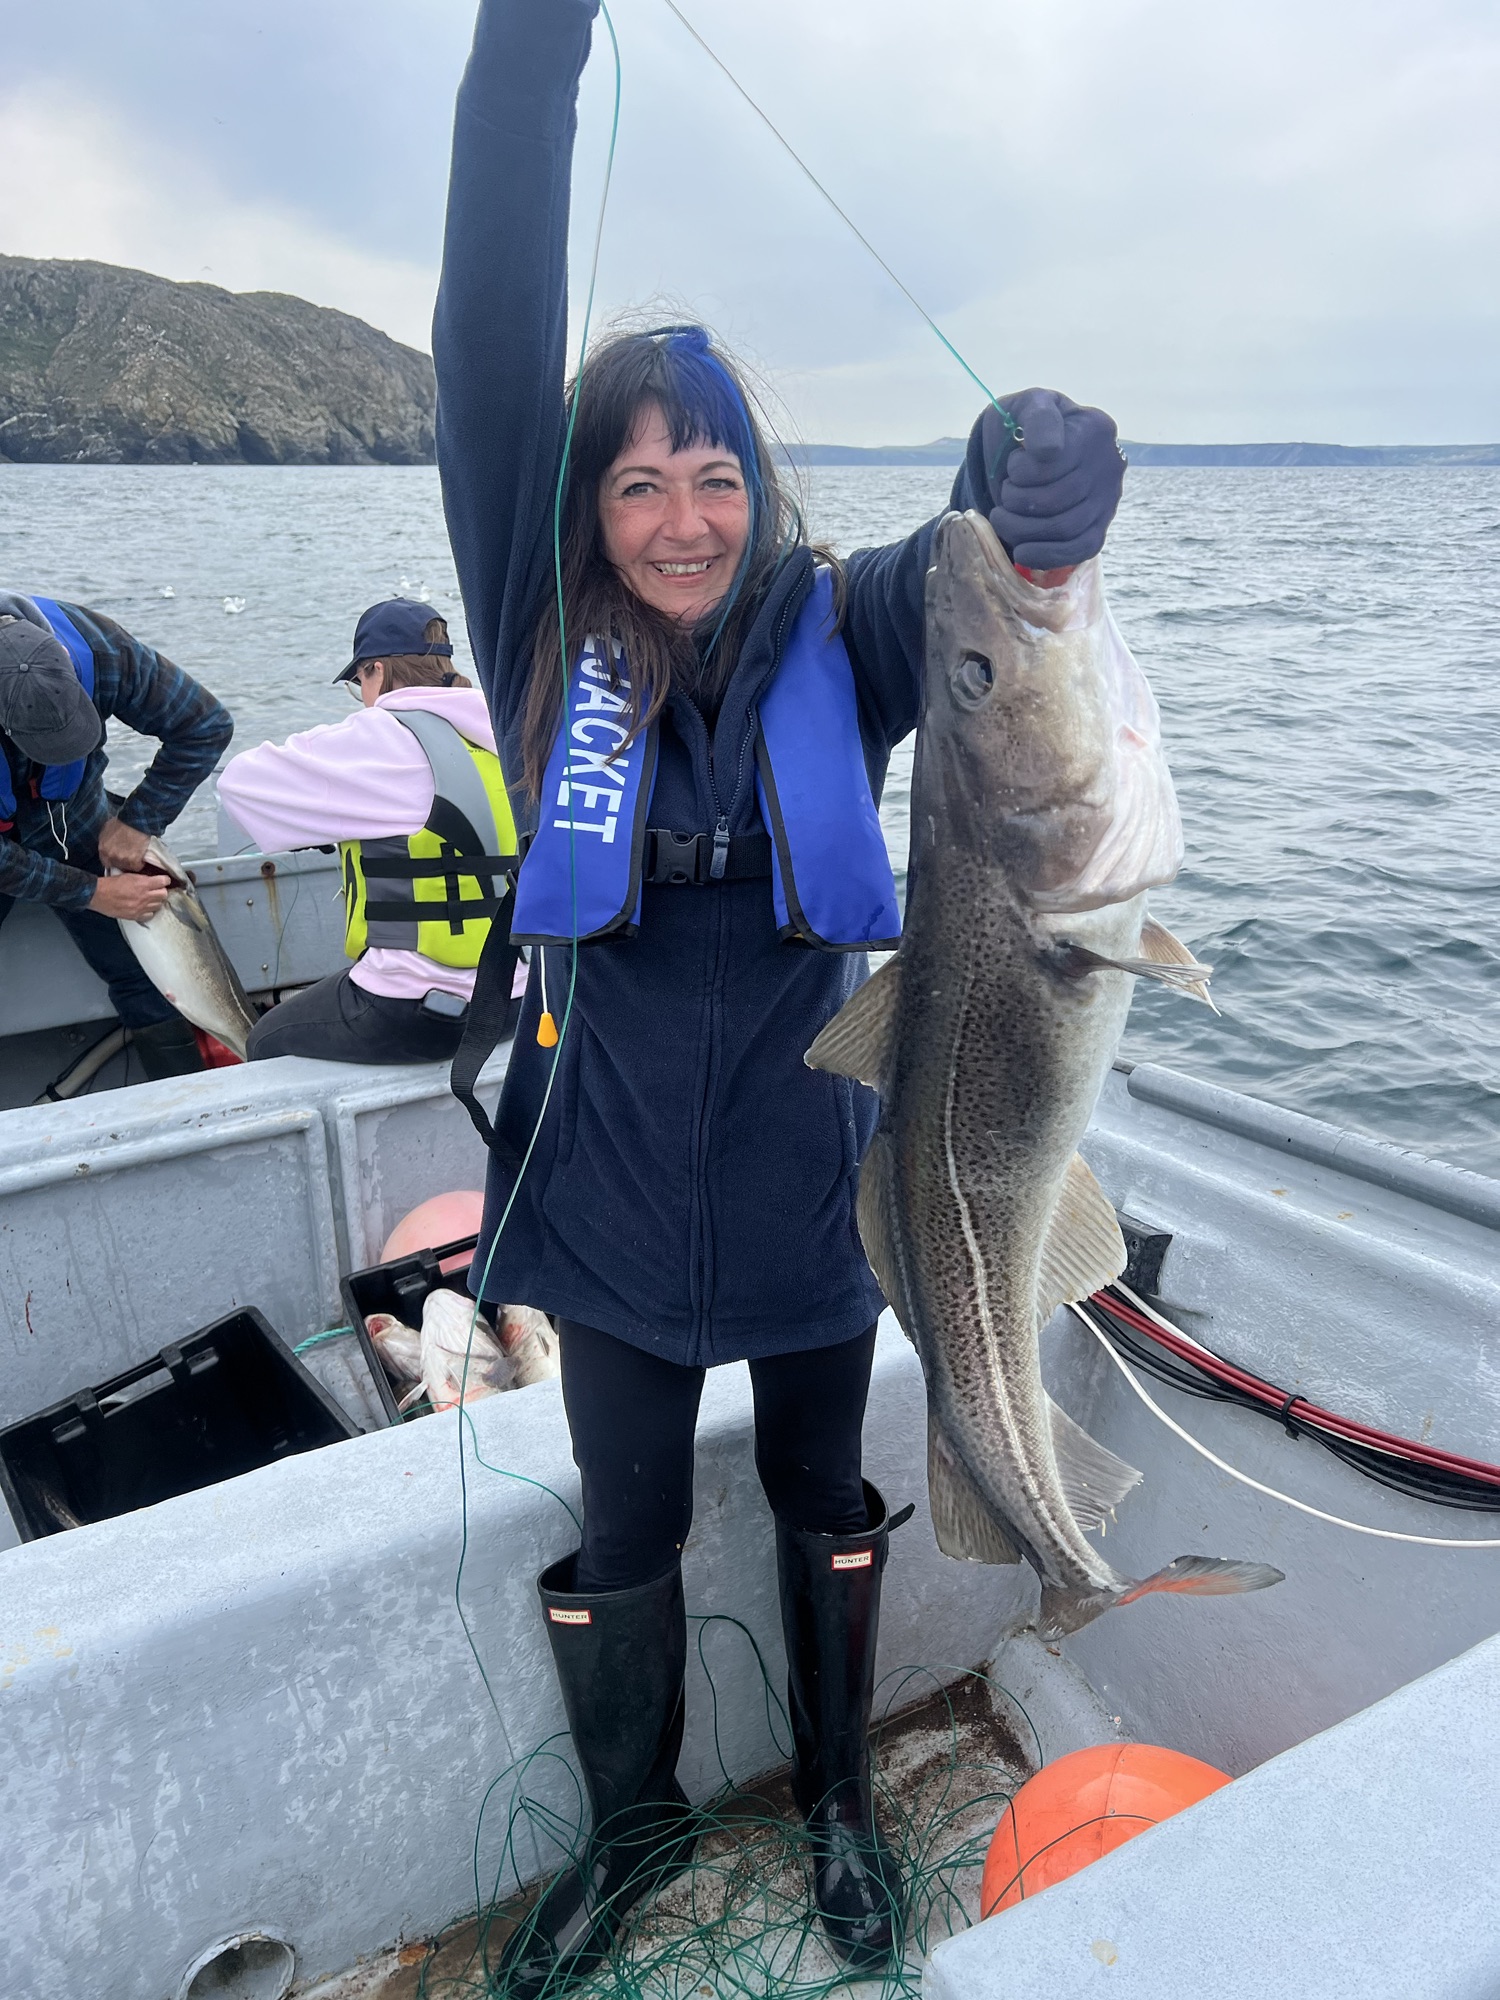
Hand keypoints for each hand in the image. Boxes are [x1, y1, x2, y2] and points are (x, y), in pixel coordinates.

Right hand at [90, 871, 171, 921]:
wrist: (98, 895)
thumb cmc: (111, 884)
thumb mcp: (129, 875)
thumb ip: (143, 879)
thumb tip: (153, 881)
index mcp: (143, 883)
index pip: (164, 882)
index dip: (165, 880)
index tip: (163, 881)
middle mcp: (144, 896)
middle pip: (164, 895)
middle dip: (162, 891)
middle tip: (157, 890)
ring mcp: (141, 907)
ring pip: (159, 905)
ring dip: (156, 901)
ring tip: (150, 899)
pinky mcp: (135, 916)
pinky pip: (150, 915)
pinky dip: (149, 912)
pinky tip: (144, 908)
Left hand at [97, 816, 151, 871]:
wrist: (136, 821)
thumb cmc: (123, 822)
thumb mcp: (107, 828)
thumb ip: (105, 840)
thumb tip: (107, 845)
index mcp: (103, 849)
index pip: (106, 862)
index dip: (113, 859)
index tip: (119, 856)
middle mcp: (110, 856)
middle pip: (116, 865)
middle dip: (122, 861)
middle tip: (128, 854)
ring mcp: (122, 860)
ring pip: (127, 866)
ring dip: (131, 862)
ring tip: (136, 854)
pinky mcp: (134, 861)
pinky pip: (137, 866)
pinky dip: (140, 862)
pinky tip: (142, 855)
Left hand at [981, 389, 1125, 571]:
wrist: (1026, 453)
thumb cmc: (1025, 427)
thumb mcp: (1027, 406)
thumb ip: (1038, 417)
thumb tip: (1048, 451)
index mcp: (1095, 428)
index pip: (1055, 460)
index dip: (1022, 470)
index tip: (1012, 466)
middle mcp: (1110, 465)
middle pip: (1060, 498)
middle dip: (1018, 501)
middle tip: (1003, 494)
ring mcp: (1107, 501)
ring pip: (1065, 528)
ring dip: (1022, 528)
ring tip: (1002, 517)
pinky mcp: (1099, 530)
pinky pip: (1079, 551)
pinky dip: (1046, 555)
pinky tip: (1021, 551)